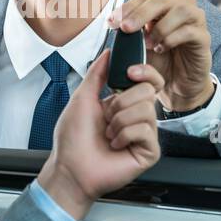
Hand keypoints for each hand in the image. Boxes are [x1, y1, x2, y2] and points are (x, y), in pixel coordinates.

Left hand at [36, 49, 162, 220]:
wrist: (70, 168)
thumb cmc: (72, 139)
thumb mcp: (82, 97)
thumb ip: (97, 73)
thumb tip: (108, 52)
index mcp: (124, 102)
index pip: (148, 79)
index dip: (144, 71)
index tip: (129, 72)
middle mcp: (137, 116)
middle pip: (148, 91)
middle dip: (121, 102)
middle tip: (107, 117)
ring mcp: (145, 134)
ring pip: (146, 110)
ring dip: (119, 121)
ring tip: (108, 134)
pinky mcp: (150, 151)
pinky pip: (146, 131)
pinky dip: (124, 135)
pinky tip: (115, 145)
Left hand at [109, 0, 212, 111]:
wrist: (178, 84)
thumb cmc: (159, 60)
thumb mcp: (139, 44)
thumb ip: (130, 31)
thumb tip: (112, 20)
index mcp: (163, 4)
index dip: (128, 7)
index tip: (112, 22)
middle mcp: (181, 5)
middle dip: (142, 12)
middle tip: (126, 29)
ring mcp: (196, 20)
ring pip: (182, 10)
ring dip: (160, 26)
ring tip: (148, 43)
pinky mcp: (204, 37)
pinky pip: (190, 31)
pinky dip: (172, 39)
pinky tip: (161, 49)